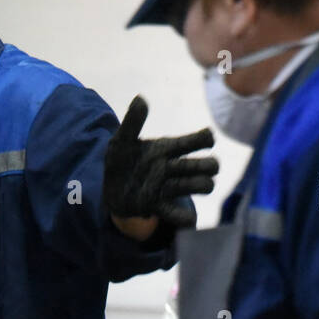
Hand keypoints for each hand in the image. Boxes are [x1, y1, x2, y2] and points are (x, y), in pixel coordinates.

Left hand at [103, 96, 217, 229]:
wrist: (109, 189)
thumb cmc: (121, 161)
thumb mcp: (121, 141)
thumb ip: (131, 122)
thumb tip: (141, 99)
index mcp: (167, 149)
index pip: (198, 141)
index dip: (206, 139)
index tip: (206, 139)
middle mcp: (173, 168)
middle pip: (207, 166)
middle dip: (210, 165)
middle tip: (204, 167)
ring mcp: (168, 188)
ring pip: (200, 186)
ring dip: (200, 185)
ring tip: (189, 184)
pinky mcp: (159, 206)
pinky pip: (179, 215)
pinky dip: (185, 218)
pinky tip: (186, 219)